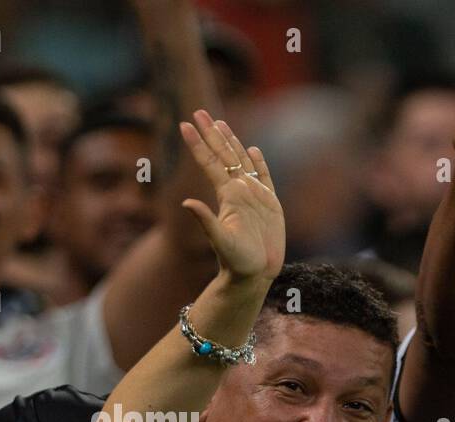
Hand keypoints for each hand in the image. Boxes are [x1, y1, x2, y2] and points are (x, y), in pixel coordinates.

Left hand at [179, 110, 283, 283]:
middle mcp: (238, 191)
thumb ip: (206, 221)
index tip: (184, 124)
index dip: (197, 143)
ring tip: (220, 123)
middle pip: (223, 155)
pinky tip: (252, 151)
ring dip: (231, 142)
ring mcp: (254, 196)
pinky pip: (264, 178)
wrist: (255, 276)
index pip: (210, 163)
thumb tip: (185, 203)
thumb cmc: (237, 263)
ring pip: (241, 162)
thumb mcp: (220, 241)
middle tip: (198, 111)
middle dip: (211, 133)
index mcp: (227, 196)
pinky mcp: (270, 204)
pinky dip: (258, 163)